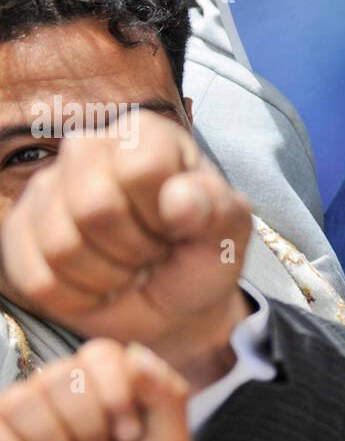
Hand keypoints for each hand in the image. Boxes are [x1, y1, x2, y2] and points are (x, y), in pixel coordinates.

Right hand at [0, 112, 251, 385]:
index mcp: (146, 134)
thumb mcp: (227, 236)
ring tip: (129, 269)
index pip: (141, 169)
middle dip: (135, 249)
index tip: (177, 227)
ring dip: (108, 276)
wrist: (174, 306)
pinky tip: (100, 286)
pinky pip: (38, 278)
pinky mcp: (19, 233)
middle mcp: (88, 148)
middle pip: (94, 206)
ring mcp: (46, 189)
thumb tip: (181, 199)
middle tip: (153, 254)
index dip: (163, 215)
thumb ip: (217, 209)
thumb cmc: (201, 258)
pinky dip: (79, 298)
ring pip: (62, 245)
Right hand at [0, 342, 190, 440]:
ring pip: (27, 400)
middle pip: (64, 376)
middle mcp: (63, 391)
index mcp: (108, 387)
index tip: (128, 436)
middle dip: (88, 430)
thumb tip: (139, 355)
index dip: (116, 395)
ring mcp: (22, 412)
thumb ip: (167, 399)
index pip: (103, 354)